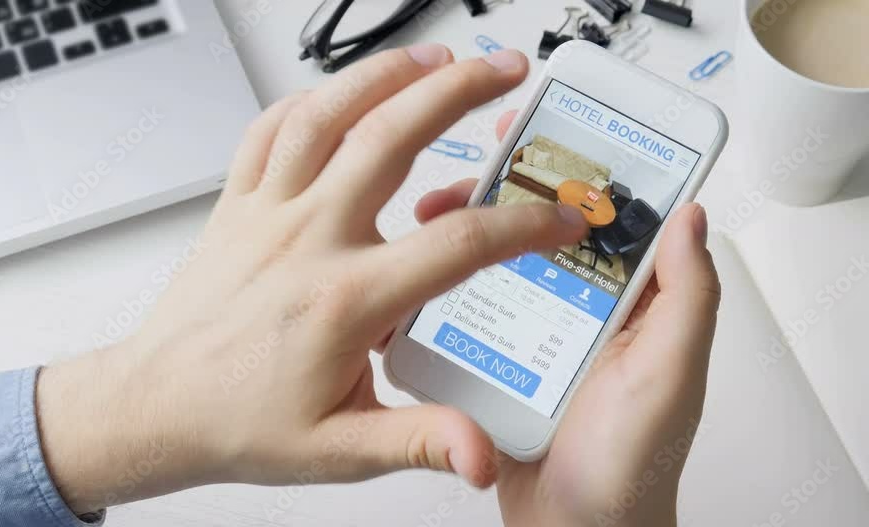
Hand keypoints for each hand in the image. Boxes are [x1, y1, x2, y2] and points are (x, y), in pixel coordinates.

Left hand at [34, 46, 590, 513]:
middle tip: (503, 71)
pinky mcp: (238, 206)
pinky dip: (306, 100)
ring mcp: (267, 214)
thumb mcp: (338, 449)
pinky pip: (267, 132)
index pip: (456, 245)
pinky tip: (337, 92)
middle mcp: (307, 240)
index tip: (557, 218)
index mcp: (345, 299)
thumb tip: (481, 452)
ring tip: (435, 58)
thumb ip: (418, 441)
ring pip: (325, 115)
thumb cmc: (236, 422)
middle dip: (459, 92)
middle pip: (391, 138)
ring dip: (384, 75)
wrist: (155, 406)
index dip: (522, 225)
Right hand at [417, 112, 720, 526]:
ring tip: (431, 215)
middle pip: (540, 235)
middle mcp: (581, 313)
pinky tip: (416, 274)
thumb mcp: (669, 375)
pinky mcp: (498, 364)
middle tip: (471, 170)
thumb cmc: (631, 467)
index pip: (608, 221)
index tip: (547, 137)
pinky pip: (469, 316)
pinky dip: (443, 292)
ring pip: (498, 268)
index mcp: (629, 305)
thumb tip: (690, 215)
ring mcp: (535, 337)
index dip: (581, 173)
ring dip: (465, 237)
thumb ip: (686, 298)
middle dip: (504, 196)